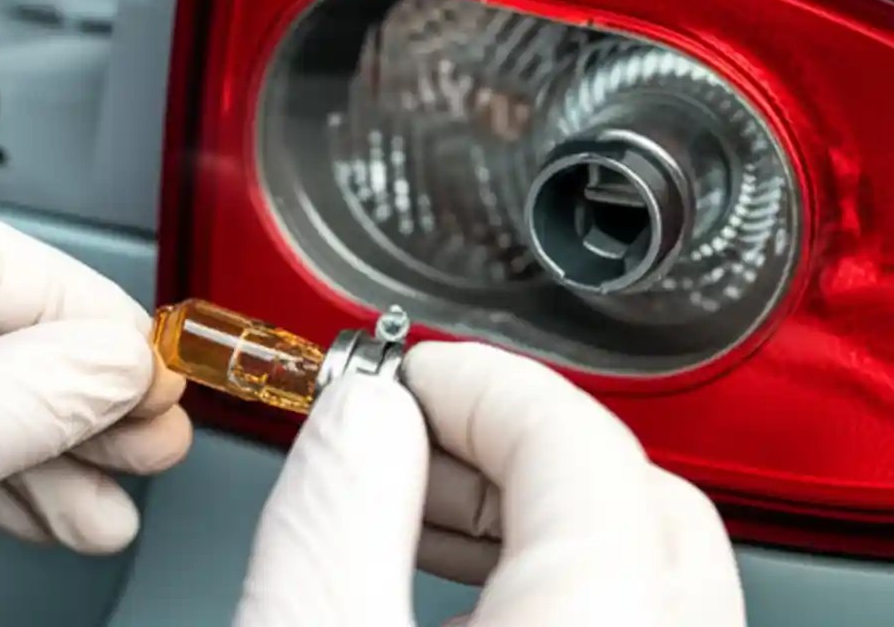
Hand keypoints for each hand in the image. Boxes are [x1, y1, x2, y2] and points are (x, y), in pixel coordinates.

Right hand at [233, 341, 744, 626]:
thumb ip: (333, 508)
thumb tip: (359, 410)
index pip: (575, 439)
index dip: (471, 378)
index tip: (394, 371)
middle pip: (630, 496)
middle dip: (506, 442)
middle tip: (400, 435)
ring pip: (639, 568)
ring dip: (526, 515)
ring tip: (411, 512)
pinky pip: (629, 625)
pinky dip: (547, 585)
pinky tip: (454, 597)